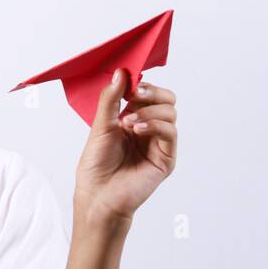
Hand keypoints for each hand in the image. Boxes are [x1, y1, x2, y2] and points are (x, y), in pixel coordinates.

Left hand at [74, 69, 177, 224]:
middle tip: (135, 94)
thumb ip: (112, 99)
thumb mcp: (100, 125)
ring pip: (170, 113)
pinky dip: (155, 125)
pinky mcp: (166, 158)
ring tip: (127, 123)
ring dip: (149, 111)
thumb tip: (121, 72)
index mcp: (133, 120)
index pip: (149, 94)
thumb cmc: (96, 166)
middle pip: (166, 100)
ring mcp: (158, 144)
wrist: (98, 195)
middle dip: (152, 92)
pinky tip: (137, 130)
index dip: (143, 85)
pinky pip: (171, 132)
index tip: (130, 83)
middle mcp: (148, 130)